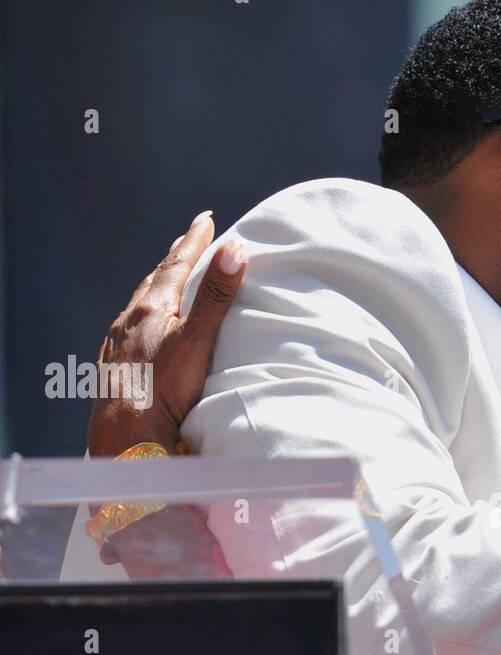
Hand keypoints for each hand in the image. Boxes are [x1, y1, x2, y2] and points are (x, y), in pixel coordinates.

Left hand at [89, 212, 246, 455]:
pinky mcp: (112, 366)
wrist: (125, 435)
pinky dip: (141, 319)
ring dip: (156, 288)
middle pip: (155, 279)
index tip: (207, 219)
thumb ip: (215, 297)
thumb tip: (234, 250)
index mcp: (152, 309)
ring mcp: (117, 343)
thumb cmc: (164, 391)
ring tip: (167, 281)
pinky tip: (143, 330)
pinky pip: (128, 330)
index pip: (177, 264)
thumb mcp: (198, 341)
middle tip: (188, 242)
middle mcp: (129, 320)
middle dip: (175, 259)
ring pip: (138, 305)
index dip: (195, 241)